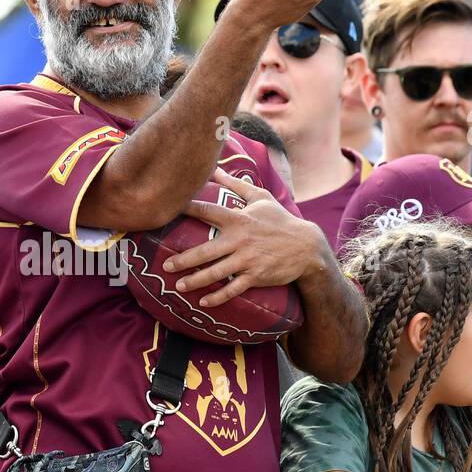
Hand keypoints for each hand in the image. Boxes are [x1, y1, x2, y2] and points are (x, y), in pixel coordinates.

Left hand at [165, 169, 329, 307]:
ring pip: (215, 273)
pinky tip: (203, 302)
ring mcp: (247, 260)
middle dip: (183, 260)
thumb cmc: (281, 220)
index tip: (168, 209)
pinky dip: (217, 297)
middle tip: (165, 266)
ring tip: (178, 286)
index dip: (187, 209)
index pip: (208, 211)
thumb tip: (216, 169)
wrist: (306, 246)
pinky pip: (232, 289)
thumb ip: (237, 184)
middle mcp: (240, 240)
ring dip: (195, 281)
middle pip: (205, 251)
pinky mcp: (255, 276)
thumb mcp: (261, 198)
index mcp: (239, 219)